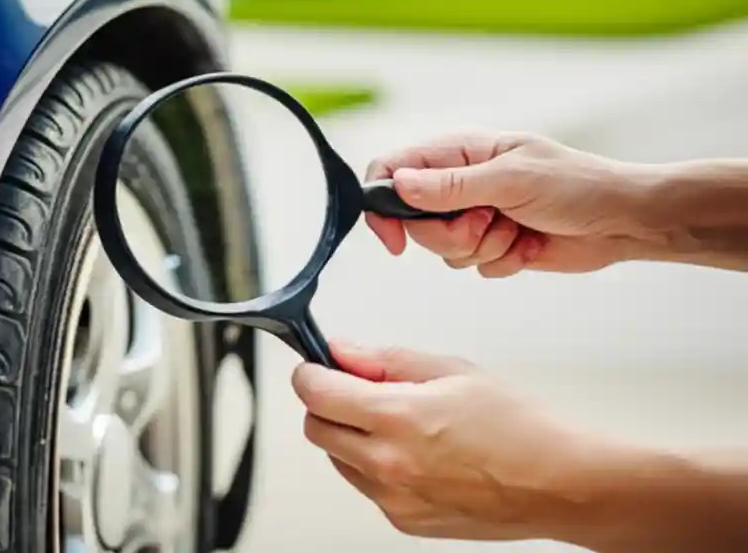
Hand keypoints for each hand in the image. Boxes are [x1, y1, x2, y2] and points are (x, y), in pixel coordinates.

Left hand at [291, 342, 604, 541]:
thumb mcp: (453, 370)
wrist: (561, 484)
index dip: (310, 372)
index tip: (317, 366)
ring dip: (350, 437)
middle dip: (326, 404)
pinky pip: (366, 487)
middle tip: (356, 390)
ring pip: (338, 459)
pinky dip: (375, 467)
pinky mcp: (405, 521)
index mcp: (397, 417)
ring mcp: (394, 498)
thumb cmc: (520, 426)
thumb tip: (342, 352)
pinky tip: (415, 453)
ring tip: (400, 423)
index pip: (315, 393)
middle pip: (316, 428)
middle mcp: (388, 463)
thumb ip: (387, 360)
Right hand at [365, 131, 652, 276]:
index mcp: (459, 152)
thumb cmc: (577, 184)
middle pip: (416, 221)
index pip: (393, 170)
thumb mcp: (510, 179)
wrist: (622, 221)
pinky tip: (529, 244)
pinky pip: (471, 266)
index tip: (395, 238)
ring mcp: (475, 215)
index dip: (382, 204)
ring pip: (443, 249)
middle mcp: (460, 183)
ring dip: (482, 248)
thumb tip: (399, 184)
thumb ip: (451, 185)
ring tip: (517, 229)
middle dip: (452, 233)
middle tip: (488, 222)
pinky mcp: (492, 244)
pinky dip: (501, 261)